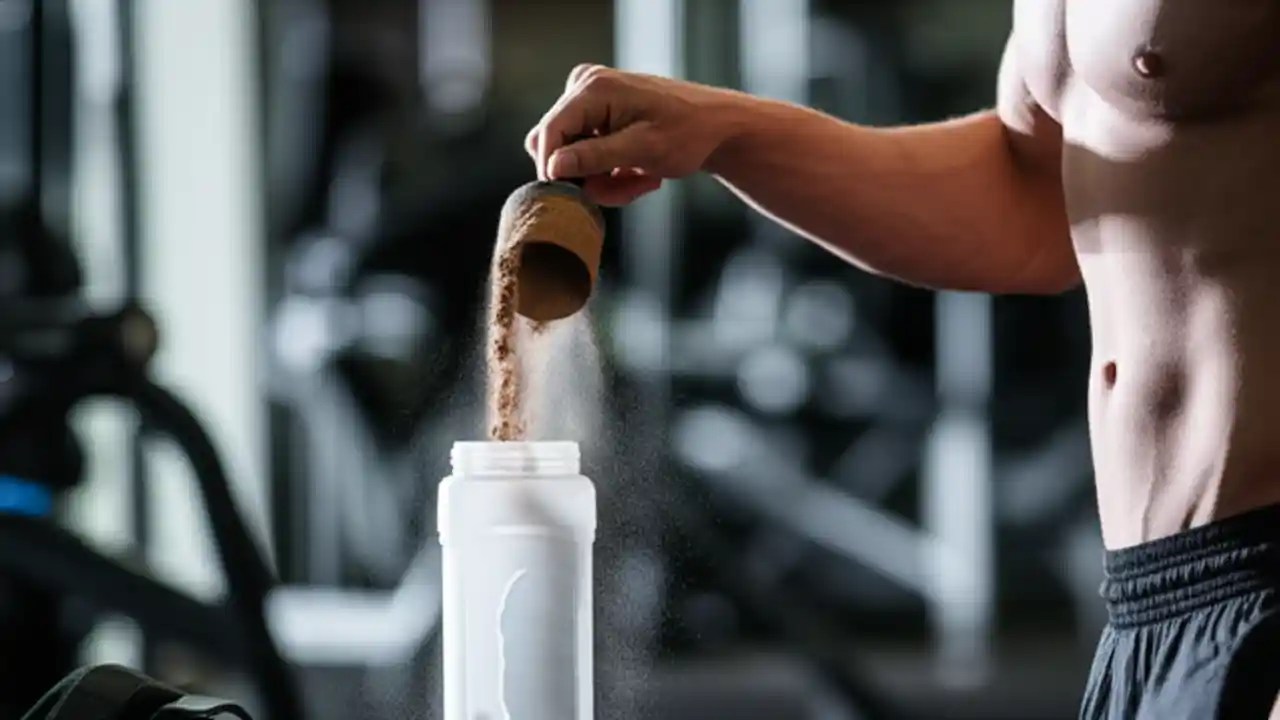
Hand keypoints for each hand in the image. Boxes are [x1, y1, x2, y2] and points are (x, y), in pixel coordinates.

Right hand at [525, 64, 740, 205]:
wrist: (716, 127)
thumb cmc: (688, 133)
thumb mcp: (642, 150)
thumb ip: (594, 158)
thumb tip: (552, 167)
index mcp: (593, 88)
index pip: (548, 134)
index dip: (555, 172)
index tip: (579, 198)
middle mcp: (584, 86)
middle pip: (553, 146)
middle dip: (587, 176)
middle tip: (625, 187)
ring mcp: (589, 99)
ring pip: (570, 157)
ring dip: (604, 179)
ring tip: (641, 180)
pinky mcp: (596, 114)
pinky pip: (585, 155)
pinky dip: (611, 172)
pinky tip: (639, 172)